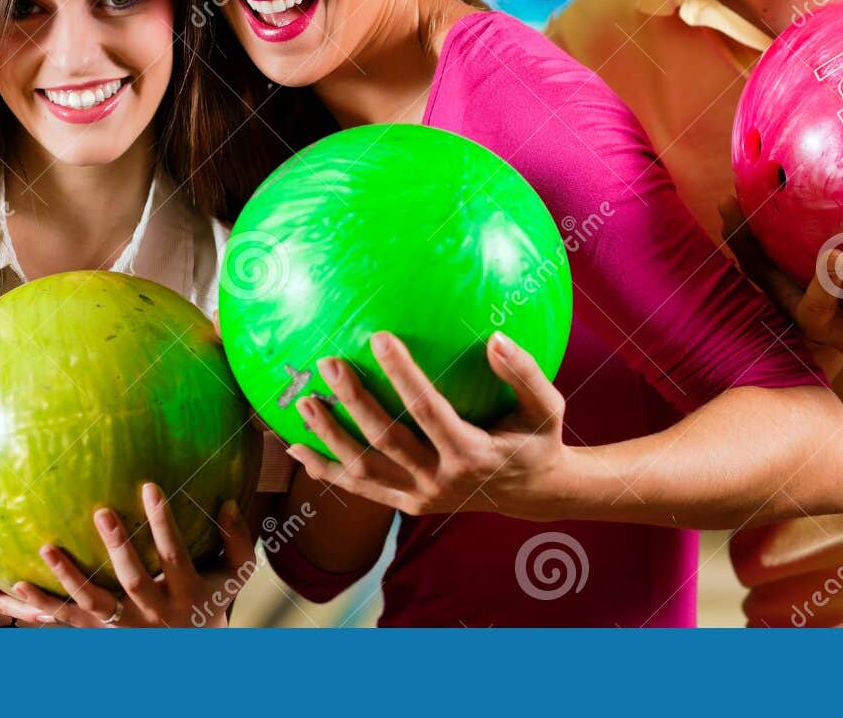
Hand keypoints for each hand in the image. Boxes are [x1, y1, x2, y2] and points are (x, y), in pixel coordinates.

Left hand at [13, 484, 256, 627]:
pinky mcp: (103, 634)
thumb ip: (236, 538)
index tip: (150, 486)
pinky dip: (44, 606)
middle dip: (118, 546)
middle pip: (134, 579)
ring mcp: (127, 627)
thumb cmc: (213, 596)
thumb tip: (228, 502)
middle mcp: (156, 612)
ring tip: (46, 547)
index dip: (163, 521)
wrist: (194, 649)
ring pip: (96, 603)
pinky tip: (18, 585)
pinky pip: (70, 621)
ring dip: (70, 577)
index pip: (174, 553)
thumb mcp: (235, 572)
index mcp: (188, 592)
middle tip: (101, 512)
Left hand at [286, 331, 568, 518]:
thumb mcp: (547, 407)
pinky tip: (295, 448)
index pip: (428, 410)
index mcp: (472, 453)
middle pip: (386, 441)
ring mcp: (419, 496)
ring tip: (305, 401)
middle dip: (354, 403)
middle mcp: (441, 480)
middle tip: (329, 364)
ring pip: (364, 471)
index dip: (402, 375)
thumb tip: (495, 338)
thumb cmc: (538, 439)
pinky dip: (325, 471)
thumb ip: (525, 374)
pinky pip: (359, 490)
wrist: (532, 495)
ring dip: (330, 438)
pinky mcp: (406, 504)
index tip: (378, 337)